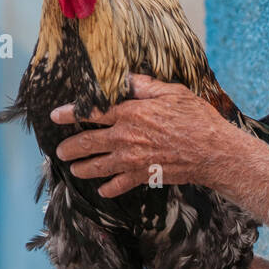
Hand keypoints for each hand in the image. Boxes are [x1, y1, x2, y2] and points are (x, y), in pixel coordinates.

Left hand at [51, 74, 235, 197]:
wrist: (212, 152)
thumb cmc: (196, 118)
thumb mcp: (171, 92)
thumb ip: (144, 86)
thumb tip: (125, 78)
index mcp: (130, 113)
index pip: (91, 112)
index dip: (70, 113)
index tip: (56, 116)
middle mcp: (125, 137)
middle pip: (87, 144)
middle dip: (70, 148)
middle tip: (60, 151)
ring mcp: (132, 160)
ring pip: (98, 167)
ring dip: (83, 169)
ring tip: (74, 170)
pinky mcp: (143, 176)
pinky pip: (119, 185)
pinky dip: (109, 188)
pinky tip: (103, 190)